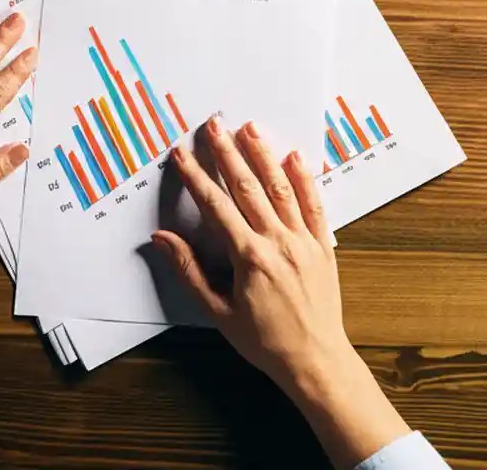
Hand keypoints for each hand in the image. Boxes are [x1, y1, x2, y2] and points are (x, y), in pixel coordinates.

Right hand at [153, 116, 350, 391]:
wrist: (314, 360)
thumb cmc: (264, 342)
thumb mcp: (218, 312)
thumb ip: (189, 271)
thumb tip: (162, 239)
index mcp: (249, 258)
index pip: (216, 206)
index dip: (197, 177)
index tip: (182, 155)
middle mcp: (278, 242)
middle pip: (248, 187)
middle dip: (228, 153)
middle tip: (213, 126)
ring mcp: (304, 242)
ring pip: (281, 188)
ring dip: (264, 155)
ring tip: (249, 128)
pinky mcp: (323, 247)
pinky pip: (314, 206)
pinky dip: (305, 179)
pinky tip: (294, 156)